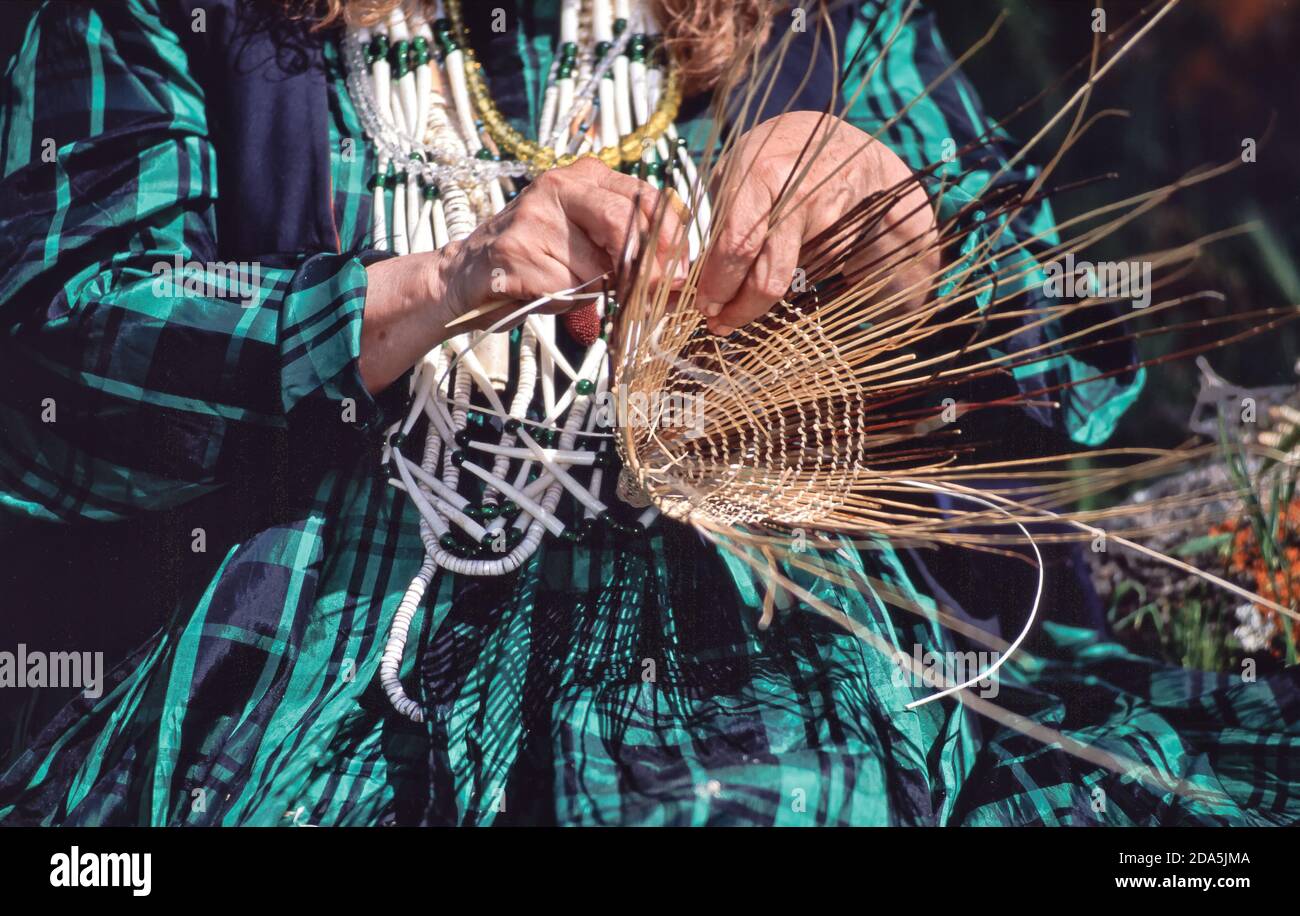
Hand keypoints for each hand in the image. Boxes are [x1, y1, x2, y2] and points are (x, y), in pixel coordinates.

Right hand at [445, 156, 686, 328]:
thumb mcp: (590, 242)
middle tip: (655, 291)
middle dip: (646, 265)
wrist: (469, 274)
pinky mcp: (516, 252)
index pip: (645, 198)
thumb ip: (631, 249)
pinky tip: (545, 292)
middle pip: (624, 221)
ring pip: (596, 265)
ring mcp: (534, 217)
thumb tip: (679, 278)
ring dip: (598, 291)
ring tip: (572, 286)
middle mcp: (559, 187)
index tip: (681, 270)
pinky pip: (566, 288)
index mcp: (584, 176)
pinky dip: (566, 302)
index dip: (671, 237)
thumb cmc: (541, 260)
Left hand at [695, 110, 940, 335]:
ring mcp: (827, 219)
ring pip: (786, 283)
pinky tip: (770, 283)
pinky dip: (784, 287)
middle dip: (738, 308)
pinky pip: (805, 276)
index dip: (718, 284)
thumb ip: (719, 214)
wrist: (850, 150)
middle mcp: (797, 196)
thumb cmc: (778, 158)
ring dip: (757, 307)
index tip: (704, 305)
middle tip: (719, 322)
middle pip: (766, 276)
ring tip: (737, 313)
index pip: (736, 245)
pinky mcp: (845, 239)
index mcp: (760, 172)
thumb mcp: (741, 168)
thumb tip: (693, 271)